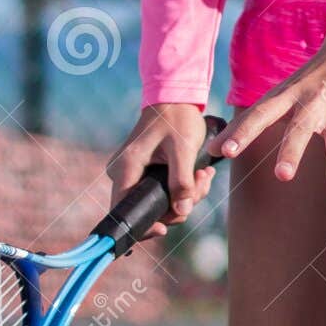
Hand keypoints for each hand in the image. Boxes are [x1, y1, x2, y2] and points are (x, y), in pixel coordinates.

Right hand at [106, 104, 216, 238]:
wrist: (175, 98)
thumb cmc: (177, 119)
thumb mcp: (183, 150)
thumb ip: (182, 182)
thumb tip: (182, 212)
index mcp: (125, 169)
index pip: (125, 211)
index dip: (145, 226)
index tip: (166, 228)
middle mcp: (122, 173)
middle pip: (147, 209)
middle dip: (178, 205)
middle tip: (202, 184)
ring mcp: (131, 173)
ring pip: (158, 202)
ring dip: (186, 196)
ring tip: (204, 175)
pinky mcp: (142, 172)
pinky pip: (161, 191)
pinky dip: (182, 188)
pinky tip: (198, 174)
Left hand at [209, 0, 325, 203]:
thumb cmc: (310, 78)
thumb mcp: (279, 94)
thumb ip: (246, 123)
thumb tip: (211, 150)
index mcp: (289, 98)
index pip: (260, 115)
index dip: (242, 132)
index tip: (224, 151)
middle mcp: (314, 105)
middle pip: (300, 130)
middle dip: (293, 151)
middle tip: (282, 176)